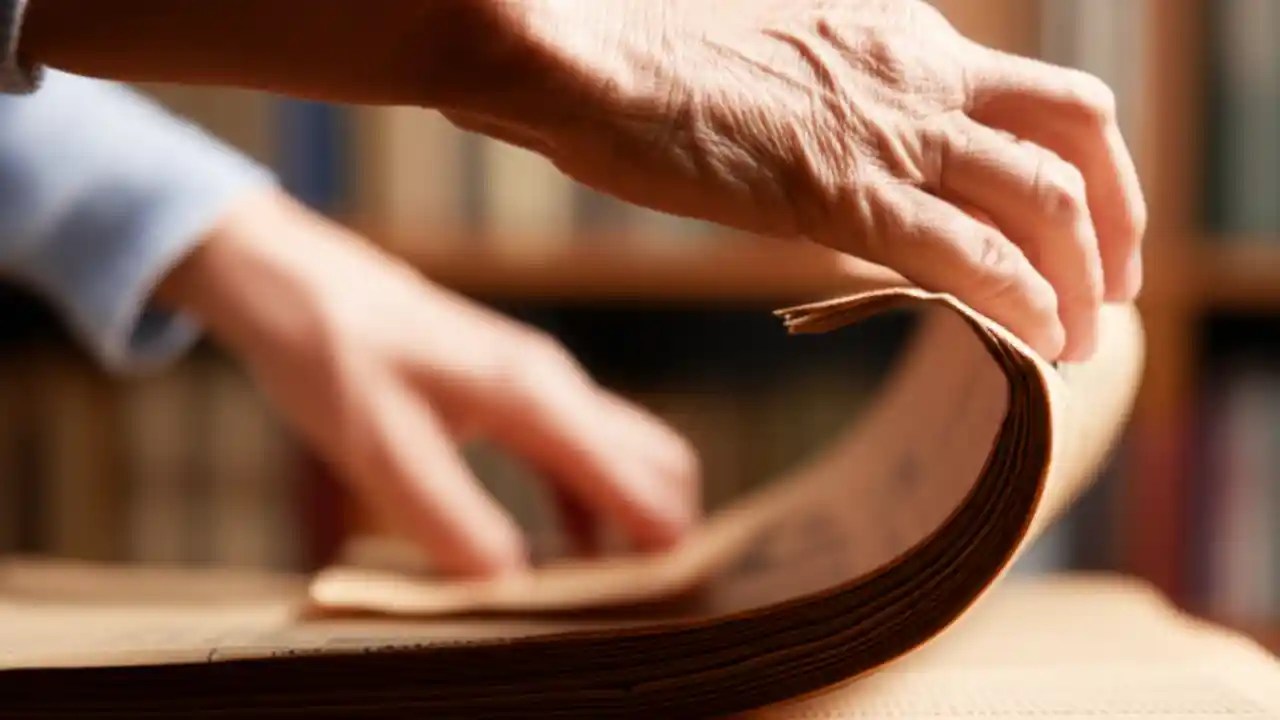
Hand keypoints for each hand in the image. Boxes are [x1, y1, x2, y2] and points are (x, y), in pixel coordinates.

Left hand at [158, 191, 699, 575]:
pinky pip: (583, 456)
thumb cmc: (336, 357)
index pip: (635, 471)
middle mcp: (554, 385)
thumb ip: (450, 517)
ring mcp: (543, 386)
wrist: (304, 285)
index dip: (663, 539)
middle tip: (650, 605)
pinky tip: (566, 554)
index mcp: (532, 395)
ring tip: (615, 593)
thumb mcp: (379, 450)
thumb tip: (513, 589)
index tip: (672, 601)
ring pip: (626, 455)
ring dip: (634, 519)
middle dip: (668, 529)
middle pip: (657, 458)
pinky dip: (595, 506)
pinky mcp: (521, 396)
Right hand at [462, 0, 1146, 359]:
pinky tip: (1034, 345)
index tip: (1080, 229)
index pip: (1037, 96)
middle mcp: (918, 73)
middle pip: (1075, 136)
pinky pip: (971, 256)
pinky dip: (1020, 304)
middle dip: (1115, 218)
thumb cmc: (653, 62)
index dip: (1083, 168)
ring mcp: (887, 132)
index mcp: (901, 39)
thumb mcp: (778, 63)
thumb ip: (837, 106)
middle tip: (1108, 289)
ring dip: (1079, 277)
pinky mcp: (843, 194)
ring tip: (1079, 337)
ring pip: (1043, 201)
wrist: (590, 59)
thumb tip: (848, 160)